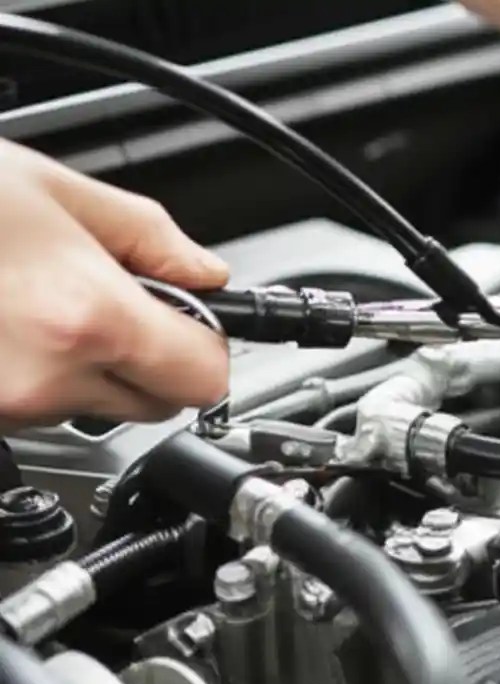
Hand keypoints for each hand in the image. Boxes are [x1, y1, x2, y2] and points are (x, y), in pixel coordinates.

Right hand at [0, 140, 229, 429]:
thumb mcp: (55, 189)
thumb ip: (150, 238)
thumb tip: (206, 272)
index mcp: (89, 317)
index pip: (206, 379)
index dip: (210, 345)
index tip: (199, 323)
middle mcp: (46, 379)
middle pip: (157, 403)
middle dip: (155, 359)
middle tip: (121, 305)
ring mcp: (2, 407)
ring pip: (91, 407)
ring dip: (88, 366)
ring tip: (38, 301)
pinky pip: (31, 409)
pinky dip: (34, 374)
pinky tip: (5, 323)